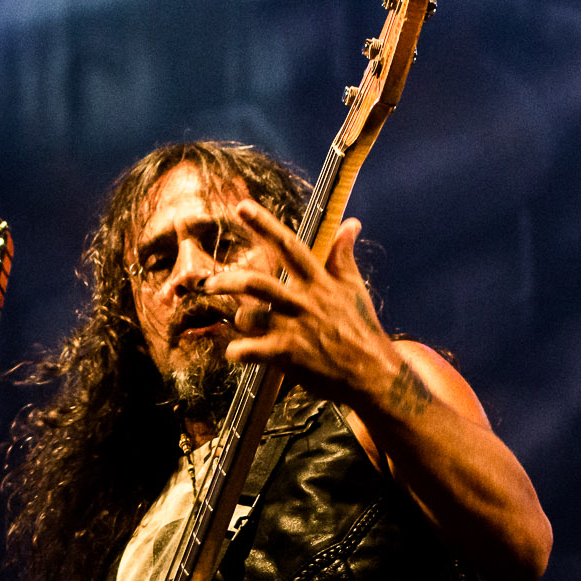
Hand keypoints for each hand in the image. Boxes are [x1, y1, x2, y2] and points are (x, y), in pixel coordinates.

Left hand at [209, 200, 403, 409]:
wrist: (373, 374)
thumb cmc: (362, 330)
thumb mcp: (354, 288)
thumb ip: (344, 256)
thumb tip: (352, 223)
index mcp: (319, 282)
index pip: (289, 246)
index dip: (264, 224)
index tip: (240, 207)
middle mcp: (303, 302)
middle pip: (256, 283)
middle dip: (226, 280)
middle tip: (208, 283)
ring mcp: (294, 329)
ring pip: (247, 317)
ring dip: (239, 320)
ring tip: (242, 323)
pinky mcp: (287, 356)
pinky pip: (248, 350)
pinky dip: (235, 352)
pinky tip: (235, 353)